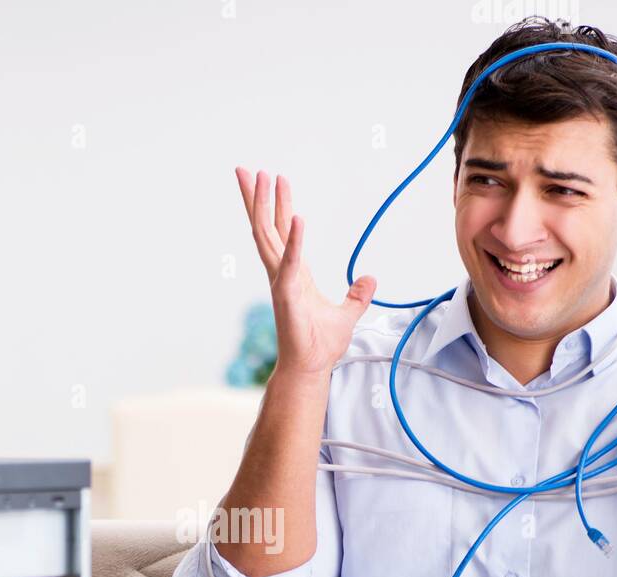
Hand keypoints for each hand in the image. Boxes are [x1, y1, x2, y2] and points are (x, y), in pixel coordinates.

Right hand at [235, 167, 376, 377]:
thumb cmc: (320, 344)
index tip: (275, 179)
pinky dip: (294, 241)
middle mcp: (281, 273)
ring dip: (262, 206)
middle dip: (256, 197)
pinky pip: (291, 262)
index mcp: (293, 273)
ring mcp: (281, 281)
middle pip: (265, 227)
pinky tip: (297, 217)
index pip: (282, 232)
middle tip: (246, 168)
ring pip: (267, 236)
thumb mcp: (347, 313)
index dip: (279, 205)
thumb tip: (370, 279)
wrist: (311, 367)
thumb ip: (357, 295)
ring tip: (259, 177)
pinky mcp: (286, 294)